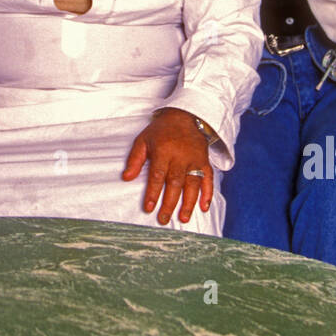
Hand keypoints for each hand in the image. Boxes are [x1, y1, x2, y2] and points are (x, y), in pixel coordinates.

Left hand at [122, 108, 211, 224]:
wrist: (185, 116)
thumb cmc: (161, 130)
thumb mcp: (144, 140)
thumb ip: (135, 159)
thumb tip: (126, 178)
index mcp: (164, 151)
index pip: (158, 175)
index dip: (153, 192)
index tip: (149, 207)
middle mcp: (181, 157)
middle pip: (175, 183)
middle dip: (169, 203)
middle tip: (163, 219)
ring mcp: (195, 160)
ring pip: (193, 184)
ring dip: (189, 203)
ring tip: (183, 218)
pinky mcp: (204, 161)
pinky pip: (208, 179)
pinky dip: (207, 194)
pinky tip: (204, 207)